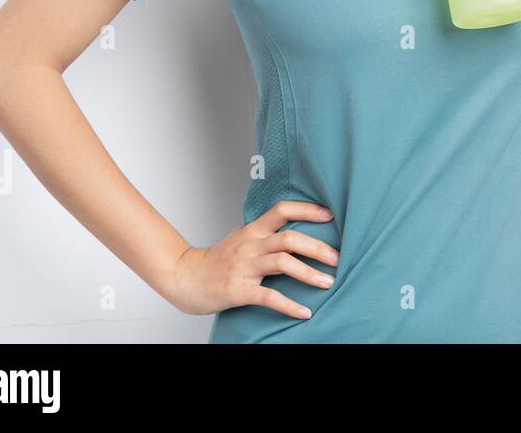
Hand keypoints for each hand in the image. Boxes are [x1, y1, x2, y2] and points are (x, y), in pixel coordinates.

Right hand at [162, 200, 338, 319]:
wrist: (183, 277)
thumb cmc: (215, 260)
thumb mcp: (240, 238)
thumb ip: (261, 231)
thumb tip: (286, 223)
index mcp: (252, 231)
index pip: (282, 210)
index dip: (307, 209)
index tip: (330, 215)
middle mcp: (250, 245)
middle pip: (289, 238)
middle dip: (317, 247)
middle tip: (337, 257)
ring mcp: (244, 267)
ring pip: (282, 263)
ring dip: (309, 273)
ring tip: (328, 282)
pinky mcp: (239, 290)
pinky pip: (268, 296)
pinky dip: (289, 305)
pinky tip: (305, 312)